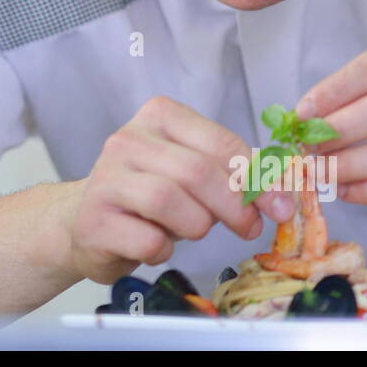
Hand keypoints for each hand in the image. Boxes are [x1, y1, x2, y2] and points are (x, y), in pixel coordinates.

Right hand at [66, 95, 295, 283]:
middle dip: (233, 206)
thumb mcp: (190, 172)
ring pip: (169, 201)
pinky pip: (148, 239)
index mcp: (158, 117)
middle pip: (196, 171)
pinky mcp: (94, 220)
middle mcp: (127, 140)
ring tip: (191, 231)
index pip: (219, 142)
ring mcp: (106, 179)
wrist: (85, 220)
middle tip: (249, 229)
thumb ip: (230, 174)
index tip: (279, 206)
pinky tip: (157, 245)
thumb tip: (281, 197)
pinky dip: (164, 249)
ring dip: (195, 226)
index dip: (255, 177)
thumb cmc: (148, 195)